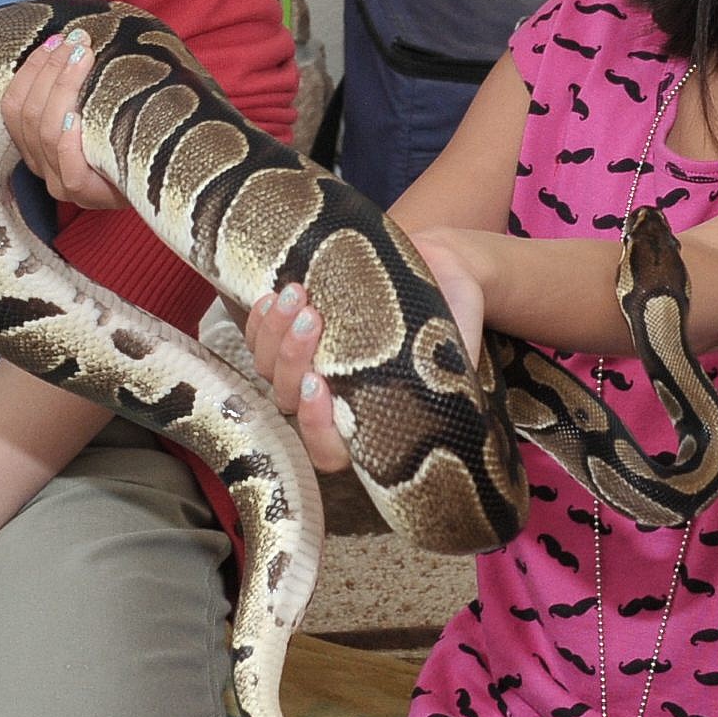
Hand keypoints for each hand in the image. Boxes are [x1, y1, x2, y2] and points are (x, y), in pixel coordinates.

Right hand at [0, 25, 127, 209]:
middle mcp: (42, 165)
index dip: (31, 69)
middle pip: (29, 114)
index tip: (56, 40)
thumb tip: (79, 38)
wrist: (160, 179)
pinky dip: (67, 137)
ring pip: (45, 132)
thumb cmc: (128, 137)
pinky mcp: (83, 194)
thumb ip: (80, 85)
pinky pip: (67, 164)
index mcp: (35, 143)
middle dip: (50, 70)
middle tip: (77, 41)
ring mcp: (60, 183)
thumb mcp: (99, 107)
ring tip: (84, 57)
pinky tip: (77, 115)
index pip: (14, 105)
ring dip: (62, 87)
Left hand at [243, 230, 491, 477]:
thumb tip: (455, 405)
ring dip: (275, 334)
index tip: (320, 385)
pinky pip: (257, 338)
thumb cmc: (452, 312)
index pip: (327, 451)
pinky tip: (275, 297)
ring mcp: (306, 365)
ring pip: (267, 368)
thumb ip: (453, 380)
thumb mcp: (460, 346)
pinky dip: (261, 319)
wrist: (440, 265)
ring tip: (299, 294)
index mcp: (368, 417)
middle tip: (314, 318)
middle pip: (288, 400)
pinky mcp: (291, 333)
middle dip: (292, 360)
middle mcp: (331, 398)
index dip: (315, 427)